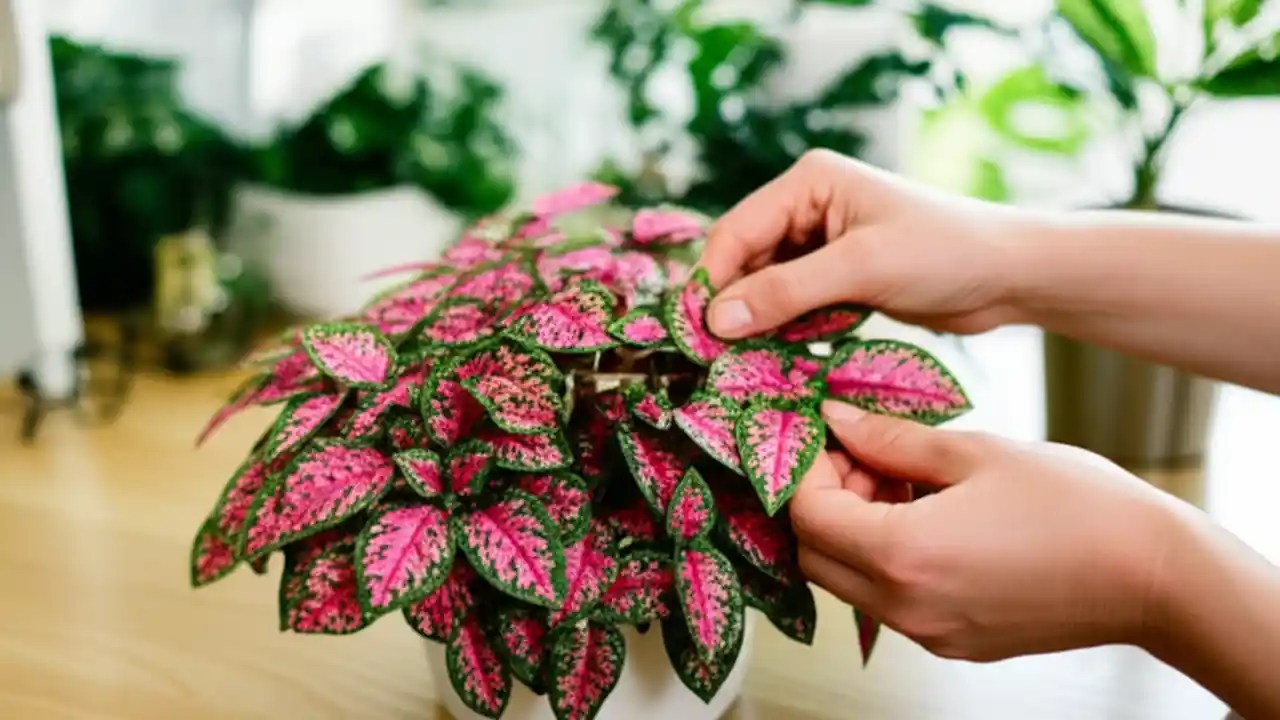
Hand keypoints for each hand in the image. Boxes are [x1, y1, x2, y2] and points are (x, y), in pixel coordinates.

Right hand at [700, 149, 1027, 337]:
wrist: (1009, 276)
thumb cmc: (943, 254)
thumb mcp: (860, 269)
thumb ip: (786, 293)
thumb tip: (718, 321)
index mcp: (809, 182)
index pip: (736, 231)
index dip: (715, 282)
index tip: (702, 335)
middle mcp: (809, 206)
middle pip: (745, 259)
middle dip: (735, 305)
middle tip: (720, 358)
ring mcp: (823, 242)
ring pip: (766, 286)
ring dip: (759, 321)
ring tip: (747, 363)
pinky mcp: (839, 276)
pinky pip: (793, 303)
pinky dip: (785, 329)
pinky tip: (780, 358)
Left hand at [791, 401, 1195, 661]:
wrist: (1153, 577)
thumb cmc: (1074, 506)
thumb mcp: (976, 452)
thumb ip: (892, 440)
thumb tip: (837, 421)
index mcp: (903, 555)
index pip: (806, 515)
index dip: (808, 469)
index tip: (836, 437)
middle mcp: (904, 607)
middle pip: (814, 556)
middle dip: (824, 501)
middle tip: (868, 458)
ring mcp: (928, 633)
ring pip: (848, 581)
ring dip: (855, 530)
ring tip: (907, 482)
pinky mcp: (952, 642)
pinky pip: (889, 601)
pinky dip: (887, 558)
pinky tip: (931, 517)